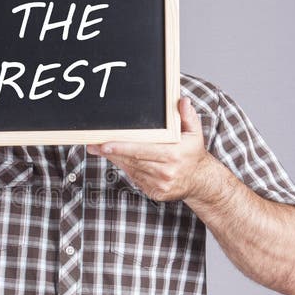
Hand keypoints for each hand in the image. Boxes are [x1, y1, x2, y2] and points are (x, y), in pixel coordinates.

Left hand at [86, 97, 210, 201]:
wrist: (200, 180)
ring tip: (102, 150)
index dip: (122, 147)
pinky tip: (119, 160)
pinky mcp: (156, 193)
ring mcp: (160, 184)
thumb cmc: (193, 153)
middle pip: (133, 160)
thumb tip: (183, 101)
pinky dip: (127, 169)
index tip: (105, 144)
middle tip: (94, 145)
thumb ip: (188, 116)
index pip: (143, 150)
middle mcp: (166, 171)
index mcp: (174, 154)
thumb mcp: (195, 132)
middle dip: (112, 152)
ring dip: (117, 160)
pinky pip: (136, 179)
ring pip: (132, 169)